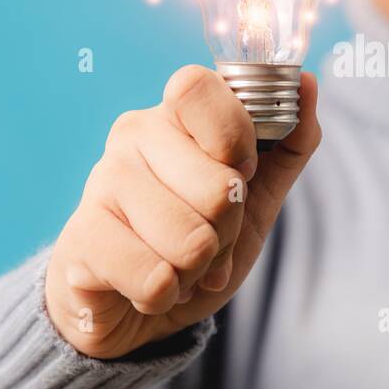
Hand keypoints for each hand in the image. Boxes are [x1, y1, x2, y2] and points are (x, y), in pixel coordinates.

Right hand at [44, 65, 320, 358]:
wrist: (133, 306)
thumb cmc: (195, 239)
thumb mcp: (256, 196)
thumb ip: (288, 143)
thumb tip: (308, 83)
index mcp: (175, 114)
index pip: (200, 87)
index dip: (234, 138)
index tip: (242, 174)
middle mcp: (132, 136)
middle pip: (218, 186)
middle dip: (228, 231)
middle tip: (206, 239)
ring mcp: (101, 183)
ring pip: (190, 240)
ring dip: (197, 270)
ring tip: (176, 264)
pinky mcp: (80, 239)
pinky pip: (155, 278)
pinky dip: (165, 295)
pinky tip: (149, 285)